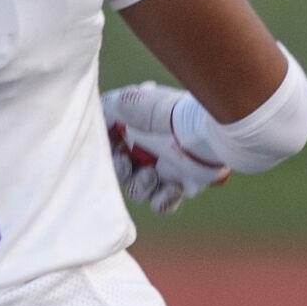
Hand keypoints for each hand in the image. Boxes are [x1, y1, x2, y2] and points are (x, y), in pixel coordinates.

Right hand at [102, 82, 228, 213]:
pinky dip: (162, 200)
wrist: (206, 132)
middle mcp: (150, 150)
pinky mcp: (180, 185)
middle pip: (122, 172)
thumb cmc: (170, 113)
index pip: (112, 147)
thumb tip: (100, 115)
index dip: (108, 151)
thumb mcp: (134, 101)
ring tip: (152, 175)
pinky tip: (173, 188)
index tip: (112, 146)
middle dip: (120, 171)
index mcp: (138, 130)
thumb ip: (111, 107)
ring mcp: (165, 169)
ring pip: (138, 190)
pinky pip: (161, 204)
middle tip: (126, 163)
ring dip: (139, 186)